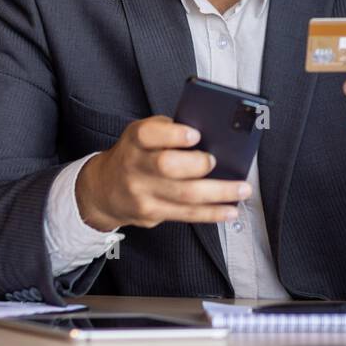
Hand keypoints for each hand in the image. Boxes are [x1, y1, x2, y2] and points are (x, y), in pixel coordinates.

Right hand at [75, 115, 251, 230]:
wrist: (103, 188)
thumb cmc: (136, 154)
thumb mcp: (143, 133)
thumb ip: (169, 130)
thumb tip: (212, 134)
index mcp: (135, 140)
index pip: (148, 135)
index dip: (173, 134)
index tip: (195, 134)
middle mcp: (135, 166)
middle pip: (166, 166)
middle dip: (197, 164)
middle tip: (215, 161)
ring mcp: (142, 193)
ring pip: (184, 195)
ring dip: (219, 193)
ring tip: (242, 189)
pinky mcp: (152, 213)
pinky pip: (187, 215)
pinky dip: (212, 213)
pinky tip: (230, 210)